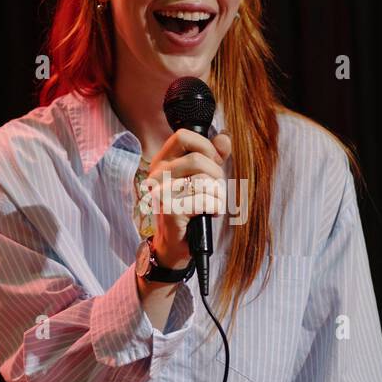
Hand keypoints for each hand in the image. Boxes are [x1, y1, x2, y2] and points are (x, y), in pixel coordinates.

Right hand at [143, 129, 232, 268]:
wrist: (175, 245)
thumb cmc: (189, 210)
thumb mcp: (201, 178)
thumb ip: (212, 157)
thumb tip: (225, 138)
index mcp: (162, 162)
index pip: (183, 136)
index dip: (205, 146)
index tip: (214, 162)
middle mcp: (156, 174)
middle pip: (197, 159)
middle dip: (217, 175)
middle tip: (216, 190)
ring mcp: (161, 192)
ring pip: (203, 180)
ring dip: (218, 195)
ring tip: (213, 204)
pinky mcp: (169, 210)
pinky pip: (204, 200)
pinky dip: (215, 208)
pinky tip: (211, 214)